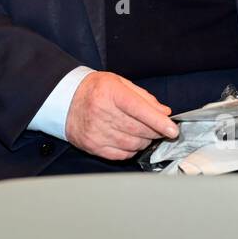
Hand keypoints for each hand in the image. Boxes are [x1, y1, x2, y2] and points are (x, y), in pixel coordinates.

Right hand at [64, 71, 179, 160]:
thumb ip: (143, 97)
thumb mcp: (119, 83)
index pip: (140, 109)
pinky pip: (121, 154)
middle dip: (154, 131)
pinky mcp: (92, 145)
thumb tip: (164, 113)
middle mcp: (101, 112)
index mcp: (110, 92)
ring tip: (141, 133)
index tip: (173, 130)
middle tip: (159, 129)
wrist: (64, 99)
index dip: (159, 122)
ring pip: (132, 144)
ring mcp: (95, 131)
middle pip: (138, 129)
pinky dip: (131, 150)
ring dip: (143, 141)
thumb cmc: (95, 89)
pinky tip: (129, 141)